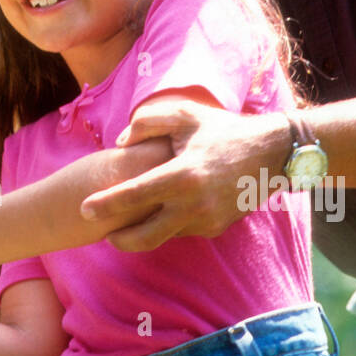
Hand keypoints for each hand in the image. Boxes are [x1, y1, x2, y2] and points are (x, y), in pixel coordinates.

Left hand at [79, 96, 290, 250]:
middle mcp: (194, 205)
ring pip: (165, 236)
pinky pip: (183, 230)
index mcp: (183, 175)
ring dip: (145, 231)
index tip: (83, 209)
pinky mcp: (216, 228)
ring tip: (129, 221)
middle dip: (120, 240)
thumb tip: (120, 142)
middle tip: (105, 234)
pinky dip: (169, 223)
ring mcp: (207, 220)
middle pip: (146, 237)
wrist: (271, 154)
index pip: (134, 195)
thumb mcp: (185, 116)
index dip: (105, 203)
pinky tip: (163, 211)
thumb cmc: (223, 130)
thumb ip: (148, 122)